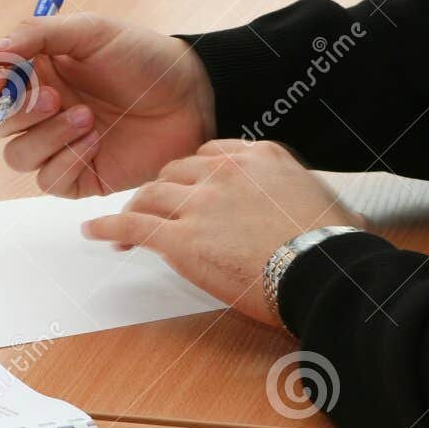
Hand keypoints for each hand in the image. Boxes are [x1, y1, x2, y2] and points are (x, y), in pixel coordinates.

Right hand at [0, 13, 215, 197]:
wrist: (192, 95)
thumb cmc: (144, 58)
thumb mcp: (91, 32)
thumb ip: (38, 34)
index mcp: (38, 74)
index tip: (5, 77)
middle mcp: (42, 112)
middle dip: (18, 114)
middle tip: (54, 98)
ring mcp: (59, 146)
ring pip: (18, 157)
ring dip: (46, 138)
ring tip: (87, 118)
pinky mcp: (81, 176)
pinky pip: (49, 181)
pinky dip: (66, 161)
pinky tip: (96, 142)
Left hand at [80, 139, 367, 326]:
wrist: (325, 272)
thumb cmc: (334, 246)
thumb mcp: (319, 198)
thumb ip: (293, 192)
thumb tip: (301, 208)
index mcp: (259, 155)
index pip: (208, 155)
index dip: (190, 174)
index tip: (183, 188)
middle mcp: (225, 171)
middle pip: (174, 172)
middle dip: (159, 191)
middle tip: (150, 210)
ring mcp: (201, 202)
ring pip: (150, 195)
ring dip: (133, 210)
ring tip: (121, 226)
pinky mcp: (182, 238)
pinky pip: (133, 225)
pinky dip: (108, 226)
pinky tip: (94, 232)